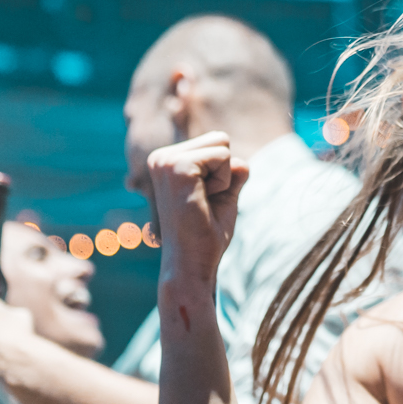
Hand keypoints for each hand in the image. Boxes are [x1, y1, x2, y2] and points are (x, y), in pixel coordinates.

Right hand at [145, 133, 250, 292]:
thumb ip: (231, 175)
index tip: (204, 202)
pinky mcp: (176, 166)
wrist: (191, 265)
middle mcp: (161, 157)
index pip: (216, 143)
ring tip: (203, 203)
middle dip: (225, 172)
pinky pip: (223, 156)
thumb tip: (241, 163)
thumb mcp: (222, 196)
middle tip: (205, 203)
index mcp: (166, 161)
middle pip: (220, 139)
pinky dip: (223, 182)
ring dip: (224, 178)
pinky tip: (203, 202)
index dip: (223, 175)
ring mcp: (165, 160)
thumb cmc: (206, 235)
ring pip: (223, 144)